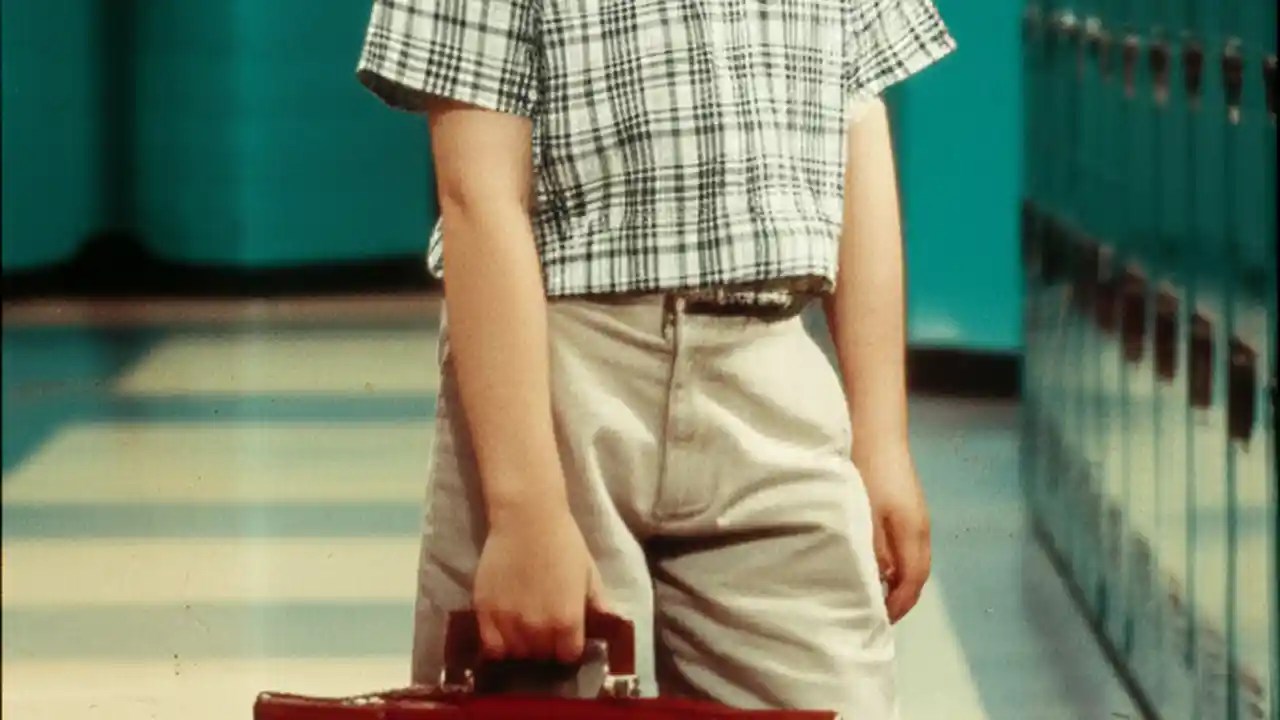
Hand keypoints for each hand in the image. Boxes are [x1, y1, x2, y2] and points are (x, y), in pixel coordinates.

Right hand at [472, 503, 607, 663]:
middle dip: (544, 648)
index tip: (564, 639)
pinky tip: (503, 632)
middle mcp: (538, 628)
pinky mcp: (485, 611)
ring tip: (523, 631)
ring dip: (521, 647)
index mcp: (568, 620)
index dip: (567, 648)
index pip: (568, 656)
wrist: (527, 517)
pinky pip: (490, 645)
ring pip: (515, 654)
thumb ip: (597, 603)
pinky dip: (497, 644)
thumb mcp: (588, 573)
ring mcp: (509, 621)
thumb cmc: (563, 541)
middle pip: (541, 657)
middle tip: (543, 632)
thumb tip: (606, 623)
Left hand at [861, 446, 930, 623]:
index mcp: (913, 533)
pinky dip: (898, 565)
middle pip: (918, 574)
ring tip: (877, 597)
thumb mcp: (865, 512)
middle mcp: (922, 530)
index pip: (912, 581)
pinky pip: (909, 548)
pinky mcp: (910, 509)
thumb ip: (873, 548)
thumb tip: (882, 580)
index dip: (898, 605)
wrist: (876, 430)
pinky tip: (879, 566)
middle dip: (901, 599)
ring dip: (900, 582)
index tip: (880, 622)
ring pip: (915, 561)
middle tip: (878, 617)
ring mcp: (918, 518)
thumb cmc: (867, 470)